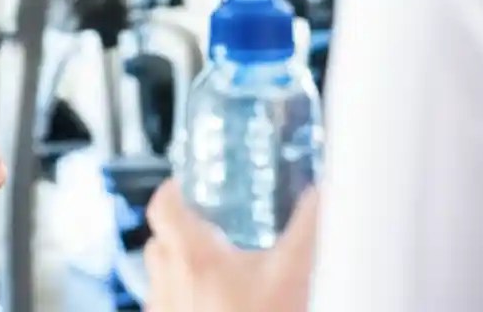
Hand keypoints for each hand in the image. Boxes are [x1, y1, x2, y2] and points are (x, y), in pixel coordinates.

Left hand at [143, 180, 317, 311]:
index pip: (162, 206)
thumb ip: (308, 226)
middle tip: (212, 225)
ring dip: (182, 269)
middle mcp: (168, 285)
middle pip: (160, 242)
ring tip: (219, 269)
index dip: (174, 189)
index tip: (190, 183)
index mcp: (191, 258)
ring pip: (162, 279)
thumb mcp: (293, 274)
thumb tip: (322, 190)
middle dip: (182, 230)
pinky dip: (186, 300)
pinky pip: (170, 309)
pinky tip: (219, 307)